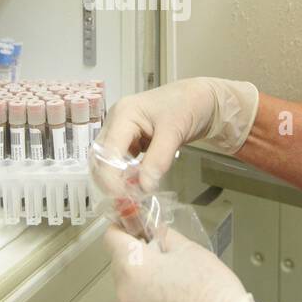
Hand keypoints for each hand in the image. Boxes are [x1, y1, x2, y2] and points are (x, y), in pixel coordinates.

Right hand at [94, 77, 258, 193]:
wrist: (201, 98)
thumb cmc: (188, 106)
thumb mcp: (175, 131)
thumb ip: (158, 159)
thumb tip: (144, 187)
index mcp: (123, 114)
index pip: (107, 151)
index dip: (111, 177)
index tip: (126, 198)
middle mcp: (116, 122)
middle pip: (100, 158)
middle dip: (109, 181)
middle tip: (127, 203)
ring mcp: (121, 131)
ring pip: (107, 162)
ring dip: (116, 180)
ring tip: (132, 197)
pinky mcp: (129, 140)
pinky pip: (119, 162)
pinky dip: (125, 176)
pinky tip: (137, 186)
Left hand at [104, 225, 275, 301]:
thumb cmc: (211, 290)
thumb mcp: (190, 250)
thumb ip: (165, 236)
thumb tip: (154, 232)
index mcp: (132, 266)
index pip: (111, 238)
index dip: (123, 228)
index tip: (136, 226)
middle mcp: (124, 293)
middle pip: (120, 264)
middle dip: (138, 256)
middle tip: (165, 254)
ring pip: (130, 288)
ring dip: (144, 281)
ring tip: (175, 282)